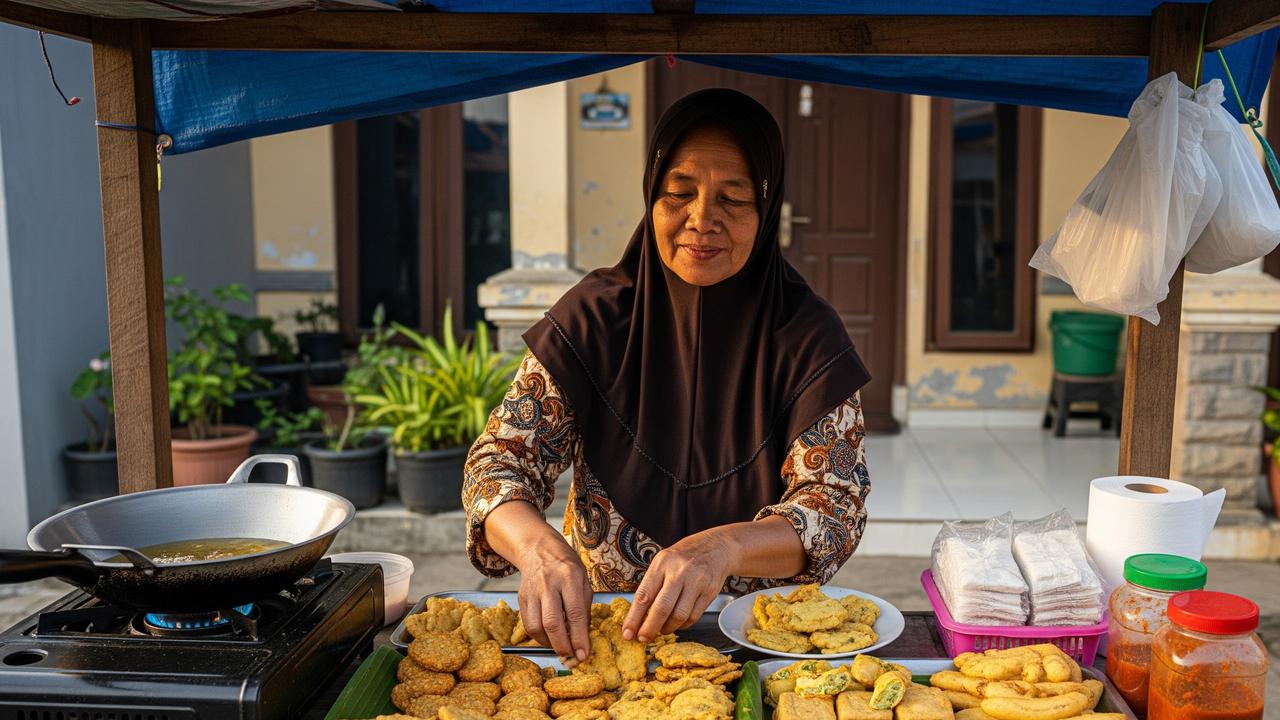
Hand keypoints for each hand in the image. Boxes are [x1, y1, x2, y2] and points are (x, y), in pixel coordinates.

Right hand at [515, 534, 592, 662]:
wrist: (539, 549)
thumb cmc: (566, 567)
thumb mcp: (583, 581)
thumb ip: (584, 608)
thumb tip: (583, 638)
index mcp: (569, 577)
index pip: (575, 613)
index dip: (579, 638)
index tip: (583, 655)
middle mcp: (548, 584)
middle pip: (552, 622)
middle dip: (562, 645)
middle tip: (570, 656)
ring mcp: (532, 591)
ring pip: (536, 626)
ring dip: (549, 643)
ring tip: (560, 646)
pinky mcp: (521, 598)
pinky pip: (528, 624)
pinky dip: (539, 636)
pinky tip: (549, 637)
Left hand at [622, 530, 733, 642]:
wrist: (716, 547)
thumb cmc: (683, 558)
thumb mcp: (663, 563)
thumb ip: (651, 586)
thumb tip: (637, 617)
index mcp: (662, 564)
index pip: (644, 595)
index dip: (634, 618)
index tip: (627, 633)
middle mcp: (679, 572)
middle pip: (662, 608)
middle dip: (650, 628)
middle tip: (643, 638)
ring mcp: (696, 582)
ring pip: (679, 615)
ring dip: (667, 628)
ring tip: (662, 629)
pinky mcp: (710, 592)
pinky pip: (693, 616)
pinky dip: (682, 625)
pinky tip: (677, 623)